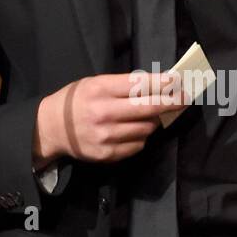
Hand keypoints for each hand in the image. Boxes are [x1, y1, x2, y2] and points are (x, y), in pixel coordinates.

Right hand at [34, 71, 189, 163]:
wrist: (51, 128)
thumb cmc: (76, 100)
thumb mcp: (95, 83)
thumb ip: (124, 85)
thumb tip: (159, 86)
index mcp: (100, 90)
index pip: (140, 85)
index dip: (163, 84)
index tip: (179, 82)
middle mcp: (104, 113)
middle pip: (149, 109)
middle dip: (171, 102)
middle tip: (185, 98)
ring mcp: (106, 136)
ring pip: (146, 129)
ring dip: (153, 122)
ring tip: (147, 116)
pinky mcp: (107, 154)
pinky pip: (137, 145)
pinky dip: (140, 137)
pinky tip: (131, 130)